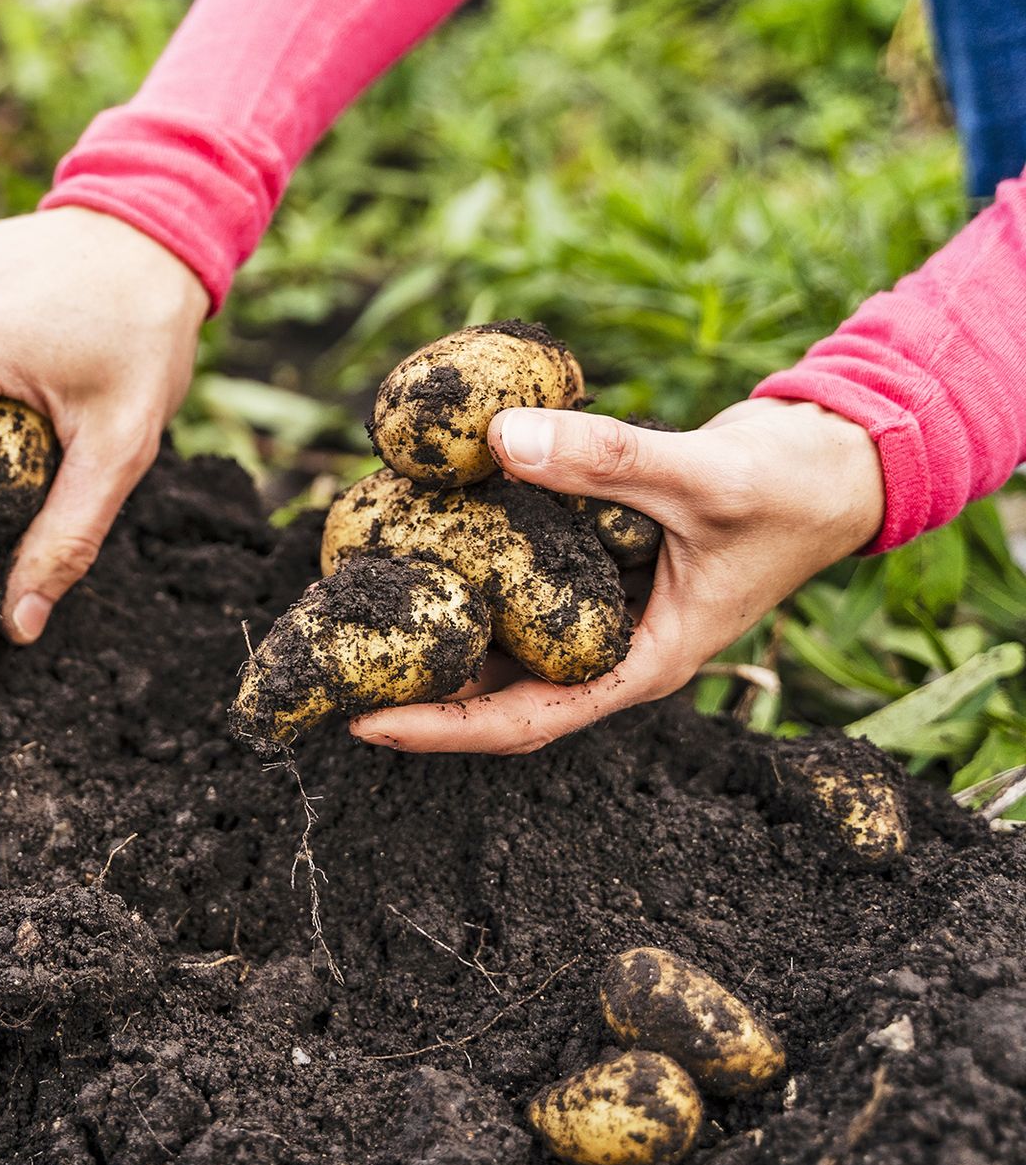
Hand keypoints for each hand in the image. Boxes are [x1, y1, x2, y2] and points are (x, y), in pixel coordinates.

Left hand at [348, 397, 885, 753]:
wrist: (835, 460)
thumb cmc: (792, 489)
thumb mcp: (702, 476)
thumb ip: (607, 459)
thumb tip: (499, 437)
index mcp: (638, 663)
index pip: (525, 718)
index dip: (441, 726)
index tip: (363, 722)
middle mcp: (606, 643)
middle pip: (494, 682)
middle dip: (414, 678)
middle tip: (330, 663)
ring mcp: (595, 604)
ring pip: (499, 626)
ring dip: (433, 618)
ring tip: (350, 605)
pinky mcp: (588, 557)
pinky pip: (515, 569)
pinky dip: (470, 555)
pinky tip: (415, 531)